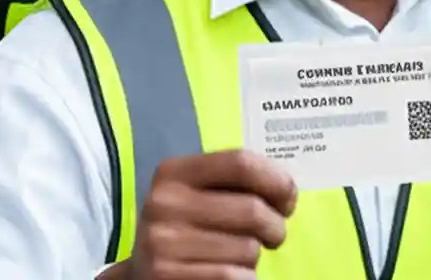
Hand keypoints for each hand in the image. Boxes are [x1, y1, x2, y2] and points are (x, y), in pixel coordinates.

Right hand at [106, 149, 297, 279]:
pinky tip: (226, 274)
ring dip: (253, 257)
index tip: (287, 201)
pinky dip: (243, 278)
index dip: (277, 181)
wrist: (143, 274)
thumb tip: (285, 190)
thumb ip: (236, 183)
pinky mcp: (167, 277)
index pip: (242, 163)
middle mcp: (163, 204)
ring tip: (235, 256)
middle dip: (275, 226)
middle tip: (272, 235)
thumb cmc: (187, 229)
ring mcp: (162, 244)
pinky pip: (235, 276)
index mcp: (174, 173)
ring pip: (248, 248)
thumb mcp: (198, 195)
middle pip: (252, 209)